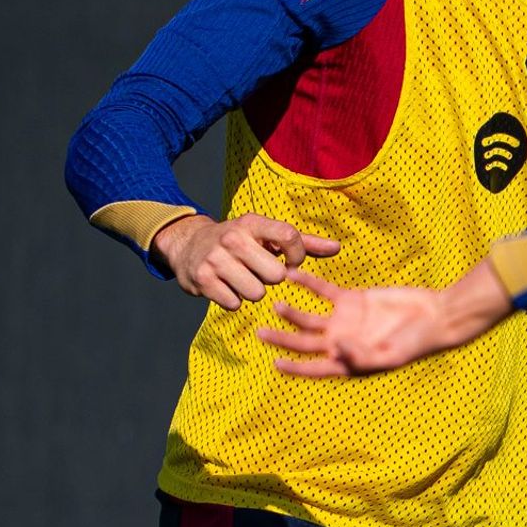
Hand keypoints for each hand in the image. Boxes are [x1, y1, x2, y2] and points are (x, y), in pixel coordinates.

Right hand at [152, 212, 341, 309]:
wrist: (188, 245)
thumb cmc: (241, 243)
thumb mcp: (268, 236)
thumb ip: (304, 243)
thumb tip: (337, 248)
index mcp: (252, 223)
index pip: (290, 236)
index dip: (298, 255)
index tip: (291, 262)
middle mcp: (233, 238)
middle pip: (276, 275)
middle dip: (272, 278)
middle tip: (258, 270)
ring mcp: (215, 259)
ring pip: (257, 293)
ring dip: (253, 291)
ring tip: (241, 278)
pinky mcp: (202, 279)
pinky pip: (235, 304)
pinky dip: (234, 300)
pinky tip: (226, 286)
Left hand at [261, 261, 512, 378]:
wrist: (436, 315)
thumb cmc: (417, 343)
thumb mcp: (391, 356)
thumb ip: (362, 356)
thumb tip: (333, 349)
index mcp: (348, 362)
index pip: (314, 368)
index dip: (294, 368)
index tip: (275, 363)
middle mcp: (341, 342)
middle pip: (304, 343)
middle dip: (282, 339)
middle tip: (260, 332)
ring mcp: (345, 320)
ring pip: (309, 318)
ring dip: (292, 312)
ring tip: (276, 305)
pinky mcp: (352, 299)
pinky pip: (324, 291)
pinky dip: (309, 284)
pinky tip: (293, 276)